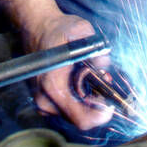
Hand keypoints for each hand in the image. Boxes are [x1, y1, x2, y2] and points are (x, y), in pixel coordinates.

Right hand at [23, 13, 113, 131]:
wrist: (36, 27)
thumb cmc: (58, 29)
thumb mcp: (82, 30)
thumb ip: (97, 50)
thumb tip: (105, 67)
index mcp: (53, 86)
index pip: (82, 119)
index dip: (101, 114)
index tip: (110, 100)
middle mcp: (44, 99)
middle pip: (80, 119)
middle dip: (95, 103)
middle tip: (102, 80)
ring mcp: (42, 102)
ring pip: (74, 114)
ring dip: (86, 101)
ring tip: (90, 76)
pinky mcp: (43, 101)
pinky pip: (66, 108)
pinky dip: (77, 98)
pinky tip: (78, 80)